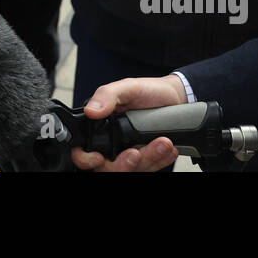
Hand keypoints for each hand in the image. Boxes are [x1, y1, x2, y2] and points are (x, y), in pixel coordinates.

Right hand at [70, 76, 186, 171]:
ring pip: (132, 169)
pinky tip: (168, 149)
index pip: (83, 151)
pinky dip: (160, 160)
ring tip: (163, 142)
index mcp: (100, 126)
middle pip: (109, 167)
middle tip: (137, 153)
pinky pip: (150, 168)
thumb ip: (106, 95)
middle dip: (124, 163)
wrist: (173, 97)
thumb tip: (90, 110)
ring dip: (149, 158)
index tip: (99, 157)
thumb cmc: (148, 91)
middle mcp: (112, 143)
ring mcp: (129, 152)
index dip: (87, 159)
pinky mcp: (146, 159)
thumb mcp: (127, 87)